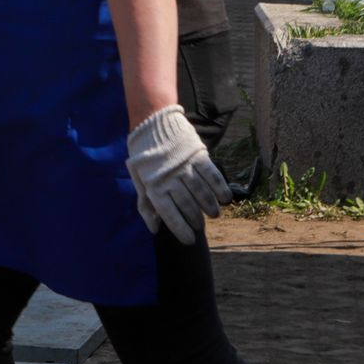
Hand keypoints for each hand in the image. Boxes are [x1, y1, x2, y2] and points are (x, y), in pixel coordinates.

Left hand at [124, 104, 228, 244]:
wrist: (153, 123)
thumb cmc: (145, 157)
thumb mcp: (139, 179)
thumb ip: (145, 204)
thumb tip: (154, 229)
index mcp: (153, 185)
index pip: (168, 213)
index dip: (180, 229)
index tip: (189, 240)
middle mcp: (169, 178)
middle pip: (187, 205)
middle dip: (195, 219)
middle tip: (200, 225)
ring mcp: (185, 166)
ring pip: (202, 193)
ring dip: (210, 206)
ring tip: (213, 214)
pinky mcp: (198, 155)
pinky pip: (212, 176)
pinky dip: (220, 189)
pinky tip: (225, 198)